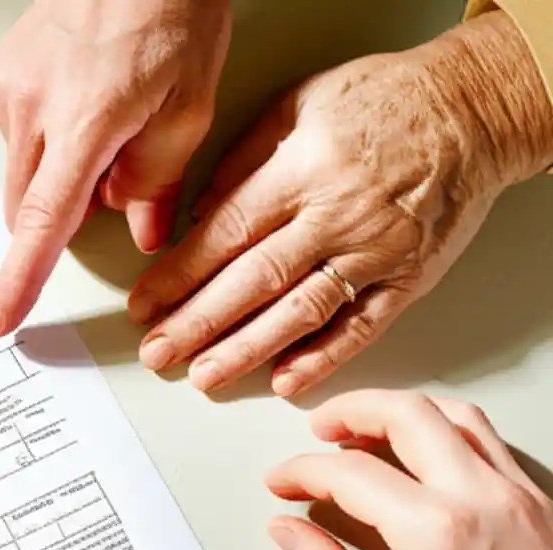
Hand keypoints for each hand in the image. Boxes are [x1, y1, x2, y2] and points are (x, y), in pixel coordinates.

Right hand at [0, 0, 230, 335]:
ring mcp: (7, 87)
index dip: (20, 278)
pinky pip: (15, 134)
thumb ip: (159, 181)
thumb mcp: (189, 108)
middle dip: (66, 210)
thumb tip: (140, 231)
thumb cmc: (169, 13)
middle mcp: (32, 105)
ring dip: (59, 168)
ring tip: (103, 112)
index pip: (43, 221)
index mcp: (86, 121)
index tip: (1, 318)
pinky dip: (46, 135)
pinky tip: (78, 95)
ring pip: (23, 171)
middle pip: (30, 206)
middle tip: (115, 166)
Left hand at [128, 11, 552, 396]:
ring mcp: (376, 252)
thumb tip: (198, 217)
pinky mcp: (409, 278)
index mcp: (302, 172)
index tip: (144, 305)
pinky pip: (361, 327)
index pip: (224, 235)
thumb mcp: (297, 104)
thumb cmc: (380, 100)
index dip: (178, 276)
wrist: (471, 109)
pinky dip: (323, 358)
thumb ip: (242, 162)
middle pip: (253, 281)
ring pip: (300, 312)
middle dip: (198, 323)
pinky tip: (284, 380)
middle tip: (158, 352)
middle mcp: (337, 217)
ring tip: (205, 375)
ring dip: (247, 350)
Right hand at [267, 389, 552, 549]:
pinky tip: (423, 453)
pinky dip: (442, 428)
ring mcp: (519, 495)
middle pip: (405, 414)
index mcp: (439, 532)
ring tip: (365, 429)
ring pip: (452, 413)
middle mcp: (483, 498)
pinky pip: (486, 438)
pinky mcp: (540, 503)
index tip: (282, 482)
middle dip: (349, 410)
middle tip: (318, 429)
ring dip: (399, 411)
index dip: (302, 470)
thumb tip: (289, 535)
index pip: (349, 473)